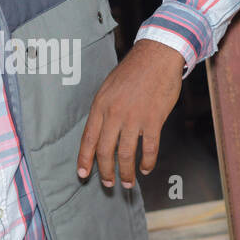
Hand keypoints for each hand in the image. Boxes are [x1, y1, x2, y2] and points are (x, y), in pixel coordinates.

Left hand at [76, 38, 184, 188]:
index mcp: (101, 105)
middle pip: (105, 150)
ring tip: (126, 183)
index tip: (83, 174)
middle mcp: (114, 114)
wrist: (157, 56)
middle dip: (105, 171)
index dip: (85, 159)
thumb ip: (104, 110)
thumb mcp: (108, 87)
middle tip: (108, 184)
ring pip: (126, 154)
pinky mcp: (154, 119)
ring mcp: (134, 117)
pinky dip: (147, 162)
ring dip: (126, 172)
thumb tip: (101, 132)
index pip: (88, 138)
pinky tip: (145, 168)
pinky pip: (149, 148)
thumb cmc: (133, 70)